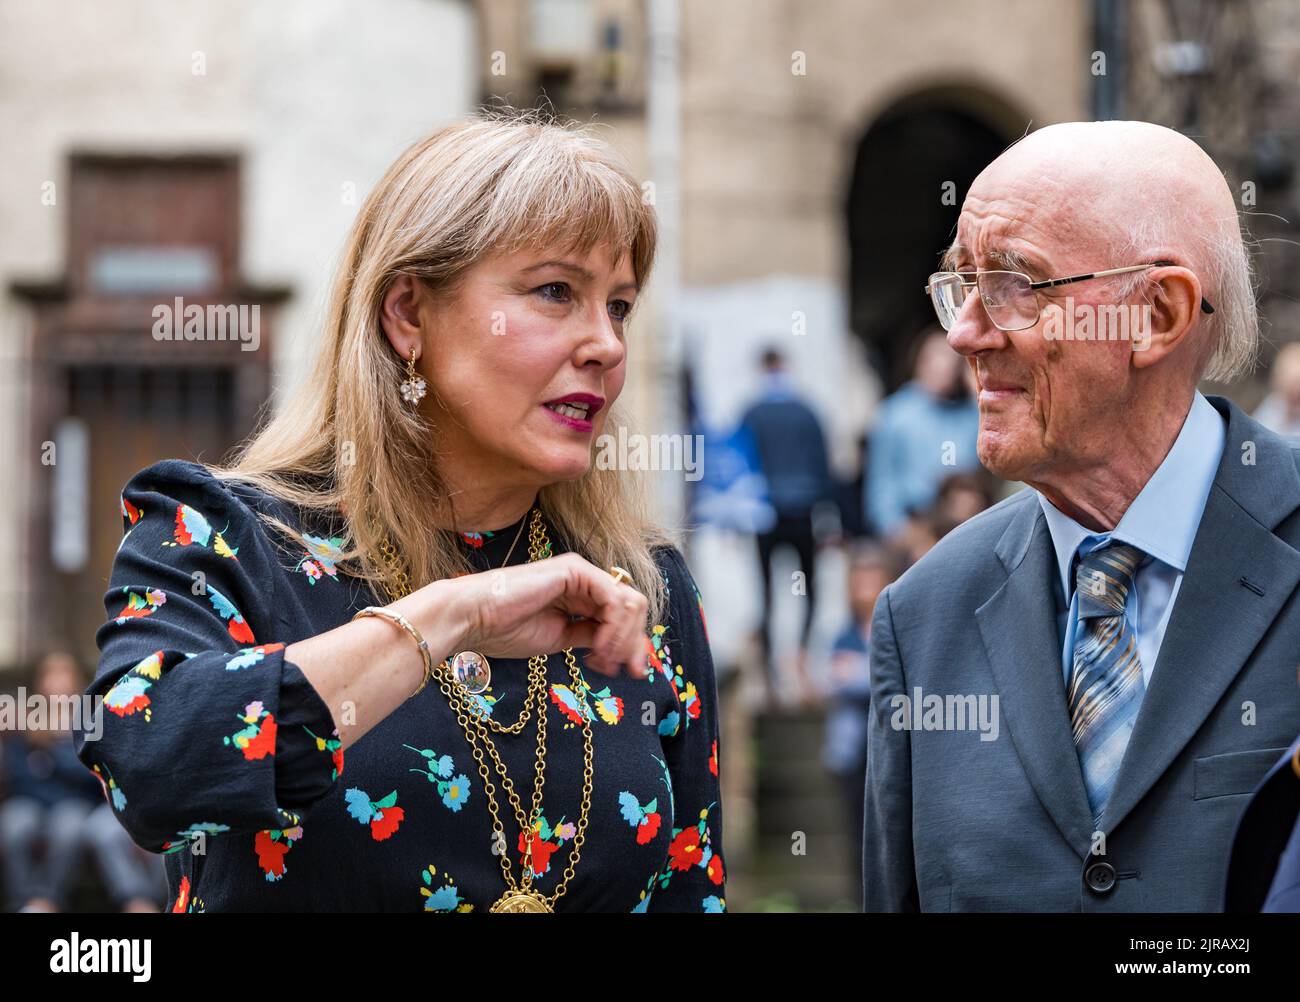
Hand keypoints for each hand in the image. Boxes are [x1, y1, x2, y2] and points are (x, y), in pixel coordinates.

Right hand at [401, 552, 650, 677]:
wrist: (471, 619)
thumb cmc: (503, 630)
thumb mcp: (560, 638)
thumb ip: (589, 637)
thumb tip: (616, 649)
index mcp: (580, 594)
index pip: (623, 614)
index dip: (633, 644)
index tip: (630, 673)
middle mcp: (584, 580)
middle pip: (633, 607)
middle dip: (637, 642)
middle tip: (631, 671)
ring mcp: (580, 572)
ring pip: (629, 602)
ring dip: (625, 638)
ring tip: (605, 661)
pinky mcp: (574, 570)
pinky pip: (613, 599)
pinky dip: (613, 628)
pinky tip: (598, 648)